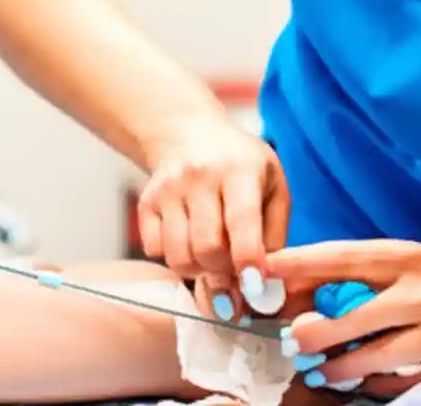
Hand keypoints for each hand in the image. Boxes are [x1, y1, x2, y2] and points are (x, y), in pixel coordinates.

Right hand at [136, 116, 290, 320]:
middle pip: (207, 248)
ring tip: (211, 258)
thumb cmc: (242, 167)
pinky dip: (173, 257)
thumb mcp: (274, 187)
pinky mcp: (146, 200)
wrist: (190, 134)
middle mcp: (198, 175)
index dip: (248, 262)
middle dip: (223, 271)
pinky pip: (154, 250)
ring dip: (198, 270)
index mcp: (239, 169)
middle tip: (232, 269)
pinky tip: (188, 243)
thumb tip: (263, 285)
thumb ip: (274, 235)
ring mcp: (167, 188)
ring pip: (178, 255)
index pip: (241, 222)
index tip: (254, 285)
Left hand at [267, 240, 420, 398]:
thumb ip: (360, 275)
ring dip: (340, 367)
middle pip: (357, 314)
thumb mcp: (409, 262)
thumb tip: (297, 289)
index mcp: (407, 257)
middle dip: (317, 331)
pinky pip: (404, 380)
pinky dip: (375, 384)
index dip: (301, 264)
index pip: (345, 256)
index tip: (264, 270)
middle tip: (289, 340)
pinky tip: (356, 382)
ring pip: (378, 355)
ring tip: (316, 369)